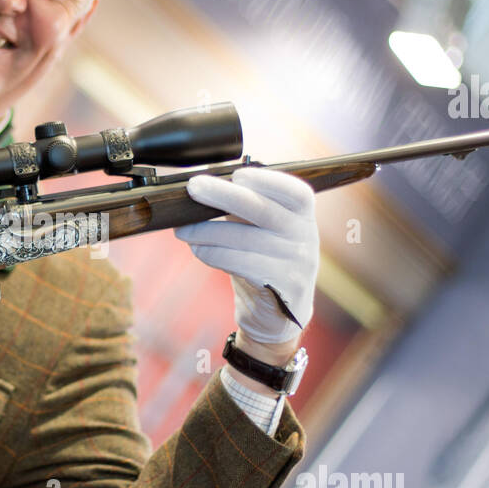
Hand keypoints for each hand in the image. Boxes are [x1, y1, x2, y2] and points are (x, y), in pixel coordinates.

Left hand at [174, 167, 318, 344]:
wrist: (277, 313)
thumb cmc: (264, 260)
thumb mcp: (262, 230)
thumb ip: (244, 208)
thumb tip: (205, 187)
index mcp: (303, 215)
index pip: (295, 192)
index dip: (267, 180)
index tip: (236, 174)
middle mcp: (305, 236)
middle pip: (263, 210)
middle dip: (223, 196)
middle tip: (194, 188)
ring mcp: (297, 264)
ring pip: (243, 240)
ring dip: (206, 231)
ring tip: (183, 230)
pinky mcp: (281, 287)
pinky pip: (240, 264)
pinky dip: (213, 254)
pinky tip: (198, 249)